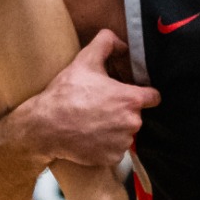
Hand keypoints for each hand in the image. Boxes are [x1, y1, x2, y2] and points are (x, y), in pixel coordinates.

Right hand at [20, 31, 159, 167]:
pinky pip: (115, 149)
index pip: (154, 97)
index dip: (144, 93)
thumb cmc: (66, 93)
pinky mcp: (112, 158)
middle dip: (123, 110)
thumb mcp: (85, 60)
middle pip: (136, 115)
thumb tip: (121, 42)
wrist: (45, 126)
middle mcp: (132, 123)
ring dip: (115, 128)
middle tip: (102, 105)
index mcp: (130, 99)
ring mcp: (122, 143)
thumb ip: (106, 42)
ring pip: (126, 133)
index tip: (132, 93)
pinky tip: (91, 135)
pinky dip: (106, 144)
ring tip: (94, 121)